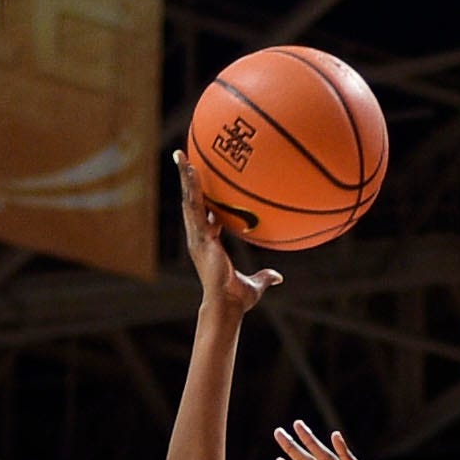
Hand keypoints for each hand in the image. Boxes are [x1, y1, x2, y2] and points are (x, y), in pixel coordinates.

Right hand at [177, 156, 278, 317]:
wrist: (226, 304)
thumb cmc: (237, 298)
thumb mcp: (254, 284)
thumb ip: (265, 277)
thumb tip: (278, 277)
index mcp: (209, 244)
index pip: (206, 217)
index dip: (204, 201)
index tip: (204, 186)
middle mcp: (199, 236)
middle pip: (191, 202)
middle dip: (186, 180)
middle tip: (183, 157)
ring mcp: (197, 235)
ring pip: (188, 199)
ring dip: (185, 177)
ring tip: (181, 155)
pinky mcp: (199, 235)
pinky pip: (195, 206)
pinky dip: (192, 187)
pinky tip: (193, 170)